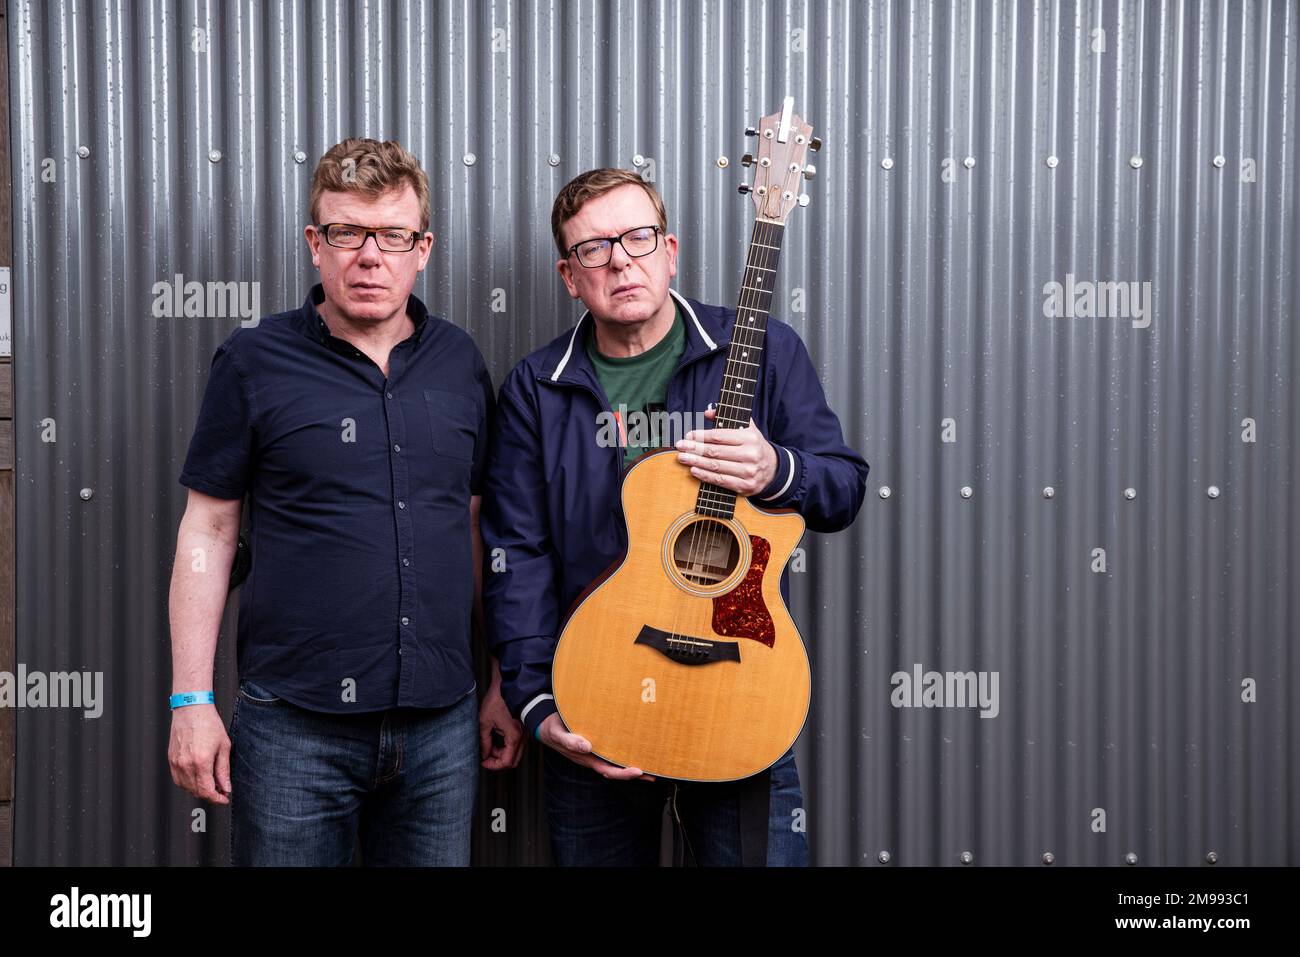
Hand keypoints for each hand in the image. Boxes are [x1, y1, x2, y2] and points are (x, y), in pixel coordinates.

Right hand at [168, 705, 231, 804]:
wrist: (192, 709)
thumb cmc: (208, 724)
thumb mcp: (223, 747)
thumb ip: (224, 770)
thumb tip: (226, 787)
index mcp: (201, 762)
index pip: (207, 791)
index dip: (217, 798)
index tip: (224, 798)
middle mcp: (185, 765)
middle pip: (196, 792)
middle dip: (210, 795)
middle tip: (221, 790)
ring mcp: (176, 763)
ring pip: (186, 788)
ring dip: (198, 790)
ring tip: (211, 783)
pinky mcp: (170, 760)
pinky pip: (178, 779)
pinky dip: (187, 783)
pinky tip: (198, 778)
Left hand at [478, 681, 524, 770]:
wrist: (507, 685)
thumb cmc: (497, 699)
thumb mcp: (484, 722)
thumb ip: (484, 741)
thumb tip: (484, 754)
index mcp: (514, 736)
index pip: (506, 762)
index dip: (493, 765)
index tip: (483, 762)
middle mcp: (522, 737)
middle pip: (513, 761)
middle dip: (498, 761)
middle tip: (486, 757)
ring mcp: (524, 733)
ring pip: (515, 753)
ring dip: (502, 753)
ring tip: (490, 745)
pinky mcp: (523, 729)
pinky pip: (517, 745)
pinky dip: (506, 746)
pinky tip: (497, 739)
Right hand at [537, 713, 654, 780]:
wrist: (544, 723)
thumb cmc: (552, 728)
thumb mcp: (558, 733)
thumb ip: (570, 741)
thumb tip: (587, 747)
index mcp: (585, 758)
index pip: (607, 770)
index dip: (623, 773)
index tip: (638, 771)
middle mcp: (592, 757)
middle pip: (615, 770)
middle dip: (633, 773)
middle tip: (653, 773)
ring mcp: (594, 752)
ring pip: (615, 762)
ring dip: (631, 764)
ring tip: (650, 764)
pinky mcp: (595, 743)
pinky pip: (611, 751)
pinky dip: (623, 752)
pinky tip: (633, 748)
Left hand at [675, 408, 777, 495]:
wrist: (773, 469)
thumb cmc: (754, 446)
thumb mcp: (747, 428)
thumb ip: (728, 418)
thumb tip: (708, 412)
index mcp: (750, 437)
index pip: (720, 436)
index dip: (701, 435)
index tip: (688, 435)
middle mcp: (750, 454)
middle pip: (715, 452)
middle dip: (694, 448)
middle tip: (680, 446)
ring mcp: (748, 472)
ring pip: (716, 466)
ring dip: (696, 462)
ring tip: (683, 458)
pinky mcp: (745, 486)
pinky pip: (721, 481)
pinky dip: (705, 476)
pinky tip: (694, 470)